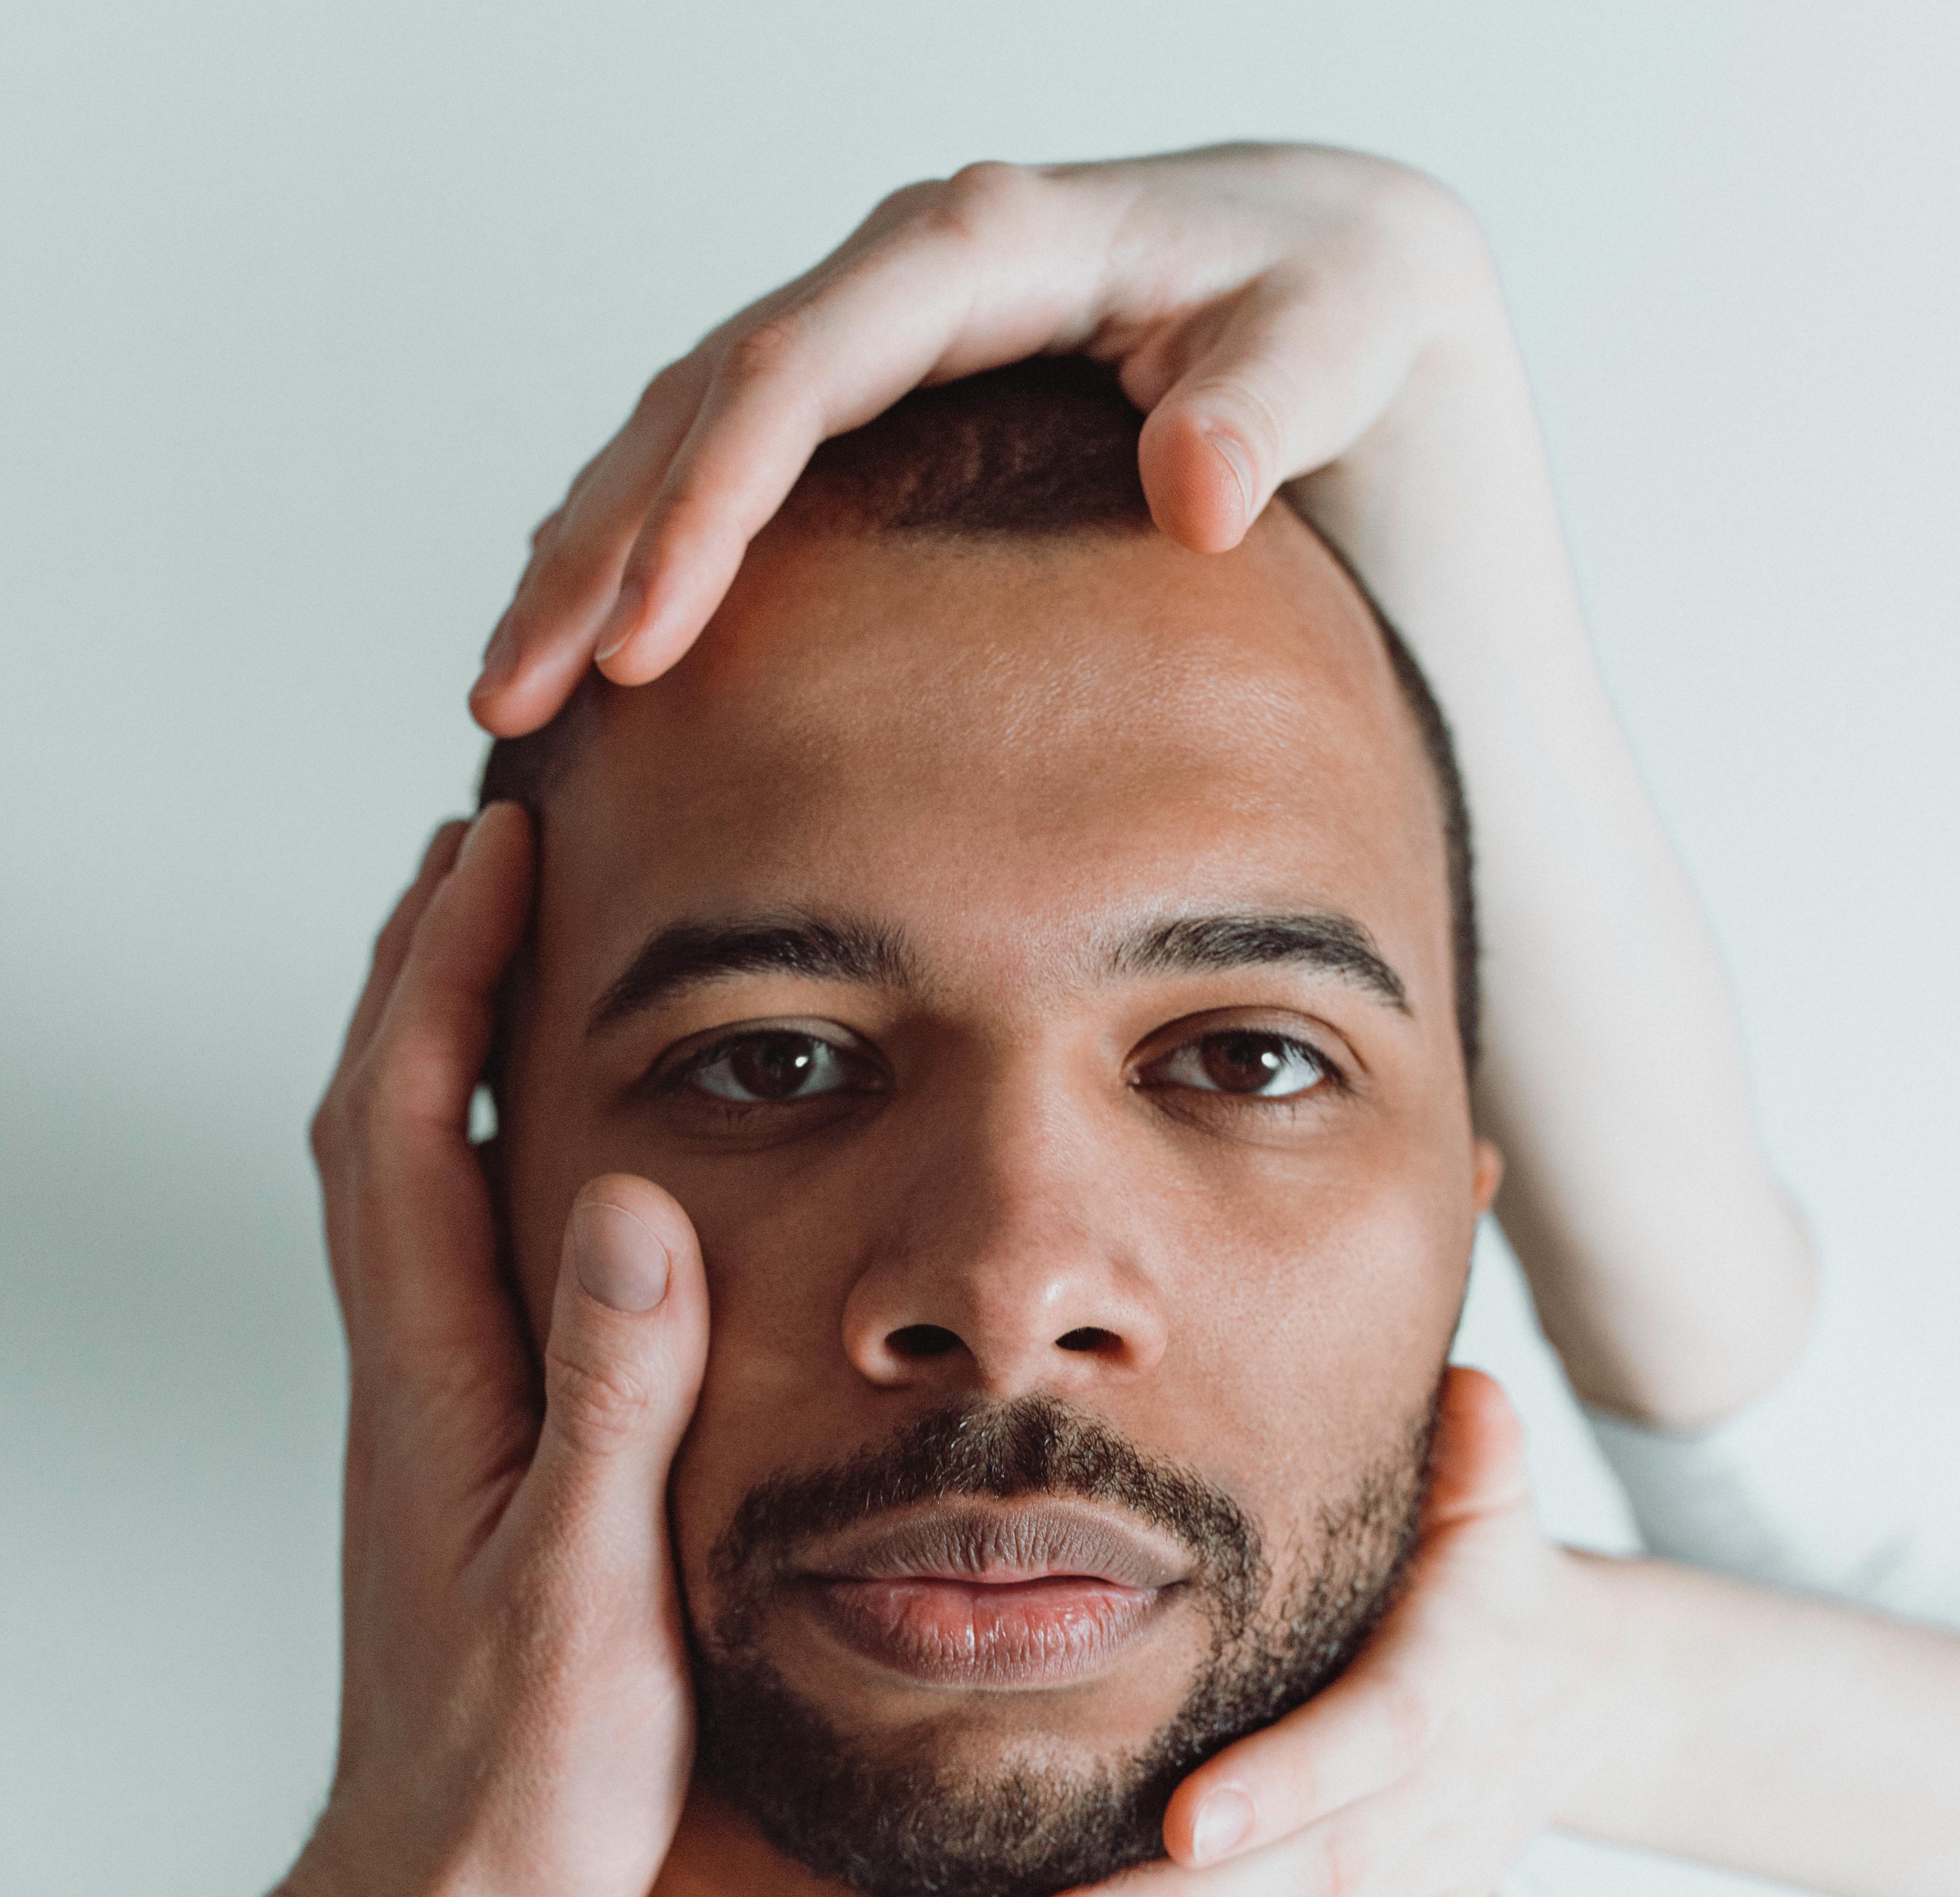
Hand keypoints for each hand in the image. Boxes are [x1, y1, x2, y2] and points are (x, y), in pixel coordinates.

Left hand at [287, 805, 708, 1896]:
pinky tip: (559, 1176)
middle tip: (484, 849)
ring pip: (411, 1194)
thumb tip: (638, 1205)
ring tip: (515, 964)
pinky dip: (487, 1173)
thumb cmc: (518, 1794)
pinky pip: (462, 1274)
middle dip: (423, 973)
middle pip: (380, 1128)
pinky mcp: (474, 1477)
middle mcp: (415, 1388)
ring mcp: (436, 1431)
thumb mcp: (589, 1595)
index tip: (490, 844)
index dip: (437, 974)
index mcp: (434, 1391)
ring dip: (442, 1058)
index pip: (401, 1126)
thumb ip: (618, 1402)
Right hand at [470, 142, 1517, 733]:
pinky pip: (714, 458)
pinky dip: (637, 547)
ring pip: (675, 431)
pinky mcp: (865, 394)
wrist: (1336, 286)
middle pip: (697, 404)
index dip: (708, 509)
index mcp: (987, 248)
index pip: (800, 373)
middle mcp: (900, 274)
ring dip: (582, 558)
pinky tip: (587, 647)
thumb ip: (1271, 398)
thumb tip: (1195, 484)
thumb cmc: (1335, 309)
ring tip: (509, 696)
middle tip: (510, 700)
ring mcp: (870, 329)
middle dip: (592, 553)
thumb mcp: (1340, 335)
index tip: (645, 646)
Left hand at [1013, 1370, 1618, 1896]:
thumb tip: (1466, 1392)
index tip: (1184, 1825)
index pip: (1378, 1740)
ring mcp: (1449, 1866)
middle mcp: (1458, 1787)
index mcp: (1460, 1672)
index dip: (1291, 1786)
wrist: (1584, 1683)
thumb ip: (1473, 1455)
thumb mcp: (1490, 1503)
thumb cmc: (1481, 1573)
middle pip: (1324, 1870)